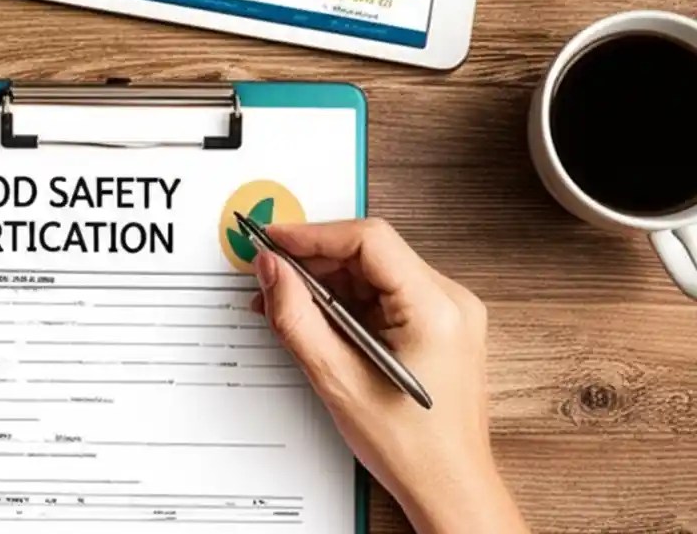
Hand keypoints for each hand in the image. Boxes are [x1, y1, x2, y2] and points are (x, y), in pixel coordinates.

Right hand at [249, 219, 529, 533]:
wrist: (449, 487)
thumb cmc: (412, 449)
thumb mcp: (337, 380)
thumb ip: (297, 318)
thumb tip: (272, 271)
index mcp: (436, 310)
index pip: (368, 240)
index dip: (313, 234)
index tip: (274, 239)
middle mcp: (451, 302)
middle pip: (370, 252)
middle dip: (314, 261)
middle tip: (270, 274)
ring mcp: (448, 312)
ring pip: (374, 272)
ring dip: (326, 282)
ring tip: (285, 303)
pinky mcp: (437, 324)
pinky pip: (384, 294)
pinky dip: (346, 301)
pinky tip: (316, 318)